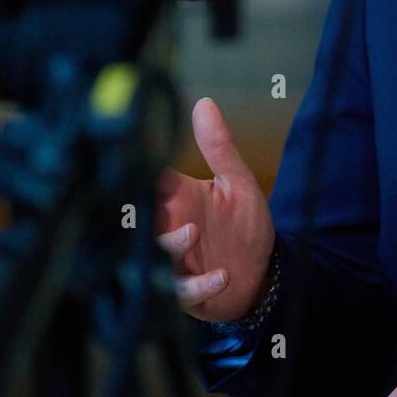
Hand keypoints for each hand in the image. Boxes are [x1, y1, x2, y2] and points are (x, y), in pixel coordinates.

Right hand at [154, 97, 276, 321]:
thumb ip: (219, 147)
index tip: (131, 159)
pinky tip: (222, 275)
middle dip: (140, 214)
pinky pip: (185, 293)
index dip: (135, 171)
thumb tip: (203, 102)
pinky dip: (200, 286)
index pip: (146, 182)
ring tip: (193, 232)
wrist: (264, 273)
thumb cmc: (245, 225)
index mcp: (176, 200)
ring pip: (155, 258)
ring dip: (170, 247)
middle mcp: (169, 230)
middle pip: (140, 221)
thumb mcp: (237, 183)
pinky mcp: (190, 294)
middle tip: (148, 204)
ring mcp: (175, 263)